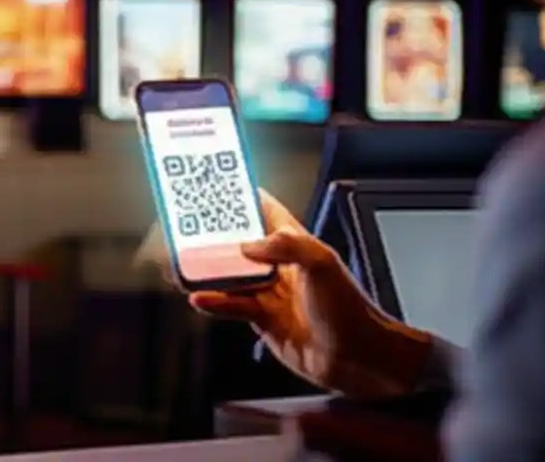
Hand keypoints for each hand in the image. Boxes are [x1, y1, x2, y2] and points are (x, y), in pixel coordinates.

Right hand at [189, 190, 432, 397]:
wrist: (358, 357)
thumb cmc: (351, 310)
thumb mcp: (322, 263)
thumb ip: (286, 245)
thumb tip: (249, 246)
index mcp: (296, 244)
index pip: (264, 212)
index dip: (242, 199)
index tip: (217, 188)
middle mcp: (280, 266)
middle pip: (239, 243)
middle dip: (215, 235)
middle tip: (188, 227)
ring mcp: (270, 293)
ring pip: (230, 275)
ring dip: (208, 270)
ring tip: (186, 262)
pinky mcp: (262, 319)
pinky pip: (231, 306)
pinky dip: (214, 301)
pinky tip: (200, 297)